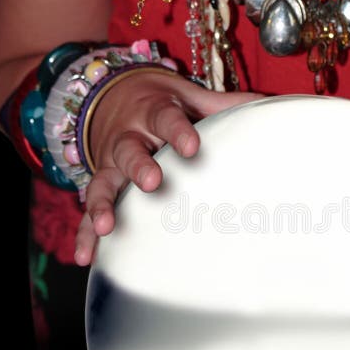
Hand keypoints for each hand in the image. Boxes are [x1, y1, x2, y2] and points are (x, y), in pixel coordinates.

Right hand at [75, 73, 261, 264]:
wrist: (113, 93)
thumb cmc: (162, 103)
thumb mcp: (189, 96)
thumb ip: (222, 104)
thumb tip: (264, 102)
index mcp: (154, 112)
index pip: (166, 119)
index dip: (177, 131)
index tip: (191, 146)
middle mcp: (128, 137)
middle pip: (130, 151)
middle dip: (139, 167)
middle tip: (152, 182)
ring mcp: (110, 162)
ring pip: (103, 182)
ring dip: (102, 205)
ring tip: (106, 227)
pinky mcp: (101, 184)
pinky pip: (89, 210)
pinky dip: (86, 233)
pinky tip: (88, 256)